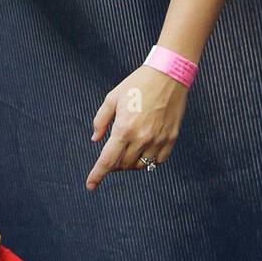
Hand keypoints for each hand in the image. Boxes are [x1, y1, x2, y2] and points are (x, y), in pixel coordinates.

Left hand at [87, 64, 188, 190]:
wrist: (169, 75)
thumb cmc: (137, 84)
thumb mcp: (112, 98)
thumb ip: (101, 121)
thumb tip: (95, 139)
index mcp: (124, 129)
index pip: (107, 160)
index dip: (97, 175)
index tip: (90, 185)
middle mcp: (141, 138)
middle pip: (123, 165)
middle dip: (113, 165)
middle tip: (111, 154)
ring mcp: (158, 140)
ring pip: (140, 165)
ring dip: (129, 164)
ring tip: (126, 152)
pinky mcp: (171, 138)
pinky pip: (158, 161)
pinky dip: (148, 161)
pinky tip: (143, 151)